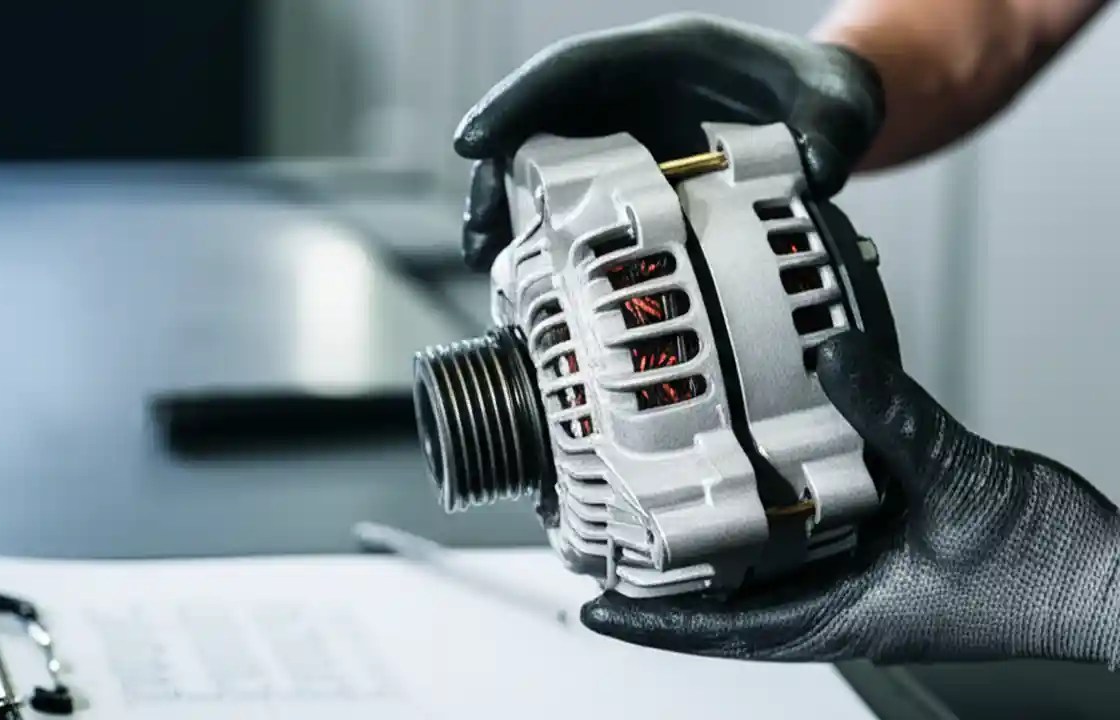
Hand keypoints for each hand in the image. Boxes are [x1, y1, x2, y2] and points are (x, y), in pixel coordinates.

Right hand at [455, 13, 884, 270]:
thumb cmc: (823, 93)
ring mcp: (626, 130)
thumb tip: (816, 171)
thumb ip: (831, 129)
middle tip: (477, 234)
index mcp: (663, 56)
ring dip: (513, 209)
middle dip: (499, 174)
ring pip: (547, 161)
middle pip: (542, 122)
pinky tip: (538, 270)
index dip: (517, 103)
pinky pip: (576, 192)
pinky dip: (551, 228)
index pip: (571, 71)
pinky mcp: (631, 168)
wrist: (828, 111)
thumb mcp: (837, 104)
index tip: (475, 143)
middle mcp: (632, 91)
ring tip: (489, 261)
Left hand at [581, 331, 1119, 665]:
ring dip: (718, 560)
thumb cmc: (1051, 566)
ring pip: (771, 582)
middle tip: (612, 562)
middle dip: (672, 591)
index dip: (658, 621)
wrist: (1111, 584)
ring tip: (663, 530)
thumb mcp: (961, 479)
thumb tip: (832, 358)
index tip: (600, 610)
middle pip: (734, 612)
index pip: (727, 630)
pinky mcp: (896, 564)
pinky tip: (762, 497)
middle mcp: (850, 608)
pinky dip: (776, 529)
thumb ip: (892, 417)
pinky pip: (815, 550)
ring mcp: (872, 589)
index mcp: (853, 614)